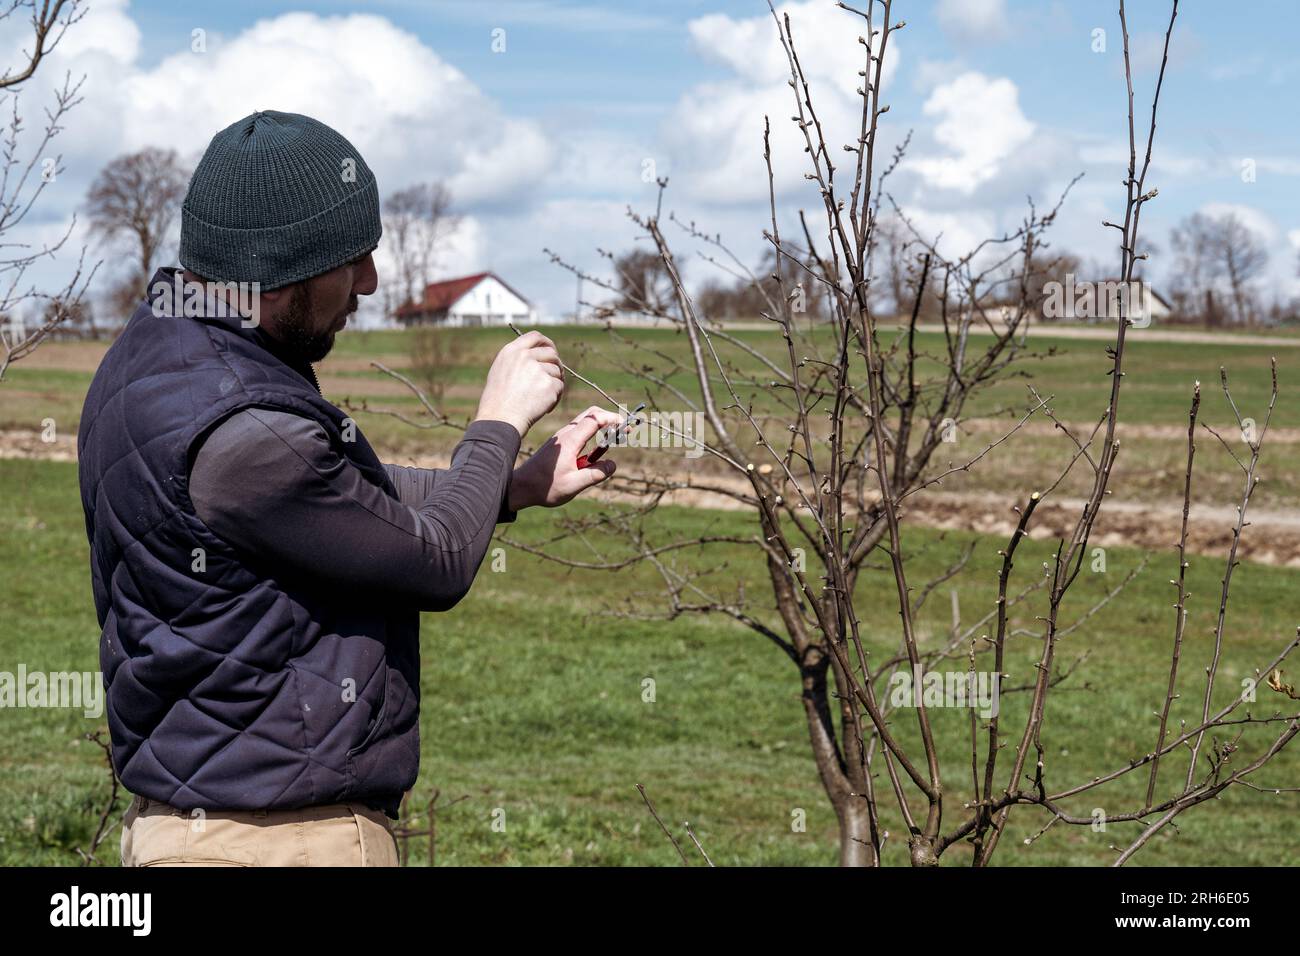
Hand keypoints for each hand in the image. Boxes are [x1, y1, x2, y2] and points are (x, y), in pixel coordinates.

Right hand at [474, 331, 563, 437]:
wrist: (500, 419)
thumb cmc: (497, 401)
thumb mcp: (501, 371)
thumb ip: (518, 360)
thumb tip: (539, 355)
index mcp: (512, 351)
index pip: (535, 336)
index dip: (547, 343)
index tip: (552, 351)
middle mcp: (525, 357)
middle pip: (552, 354)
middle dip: (555, 366)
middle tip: (552, 380)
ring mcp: (538, 369)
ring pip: (557, 372)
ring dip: (554, 385)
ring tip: (541, 400)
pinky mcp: (549, 384)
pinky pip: (560, 387)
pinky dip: (555, 398)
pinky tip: (544, 407)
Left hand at [507, 406, 622, 510]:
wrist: (521, 486)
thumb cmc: (545, 487)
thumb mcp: (574, 485)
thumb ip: (595, 475)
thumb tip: (612, 465)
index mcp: (570, 441)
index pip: (595, 419)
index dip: (613, 419)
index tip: (626, 427)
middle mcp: (566, 434)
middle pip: (591, 414)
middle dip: (610, 418)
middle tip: (623, 431)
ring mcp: (562, 437)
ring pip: (585, 421)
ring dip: (602, 426)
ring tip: (613, 441)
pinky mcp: (560, 443)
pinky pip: (580, 431)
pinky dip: (593, 433)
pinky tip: (596, 450)